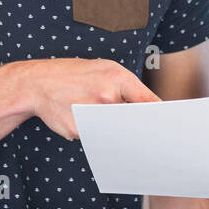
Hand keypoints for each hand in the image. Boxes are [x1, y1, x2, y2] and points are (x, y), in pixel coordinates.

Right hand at [23, 58, 159, 140]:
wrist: (37, 82)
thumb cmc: (75, 75)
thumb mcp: (104, 69)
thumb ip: (128, 88)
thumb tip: (152, 109)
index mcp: (118, 77)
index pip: (149, 101)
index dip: (161, 117)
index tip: (171, 127)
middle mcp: (108, 95)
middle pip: (137, 121)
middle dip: (144, 129)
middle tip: (154, 140)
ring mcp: (94, 113)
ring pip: (118, 133)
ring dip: (123, 136)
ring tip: (126, 136)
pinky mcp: (79, 130)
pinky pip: (98, 138)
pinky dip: (100, 137)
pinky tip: (97, 133)